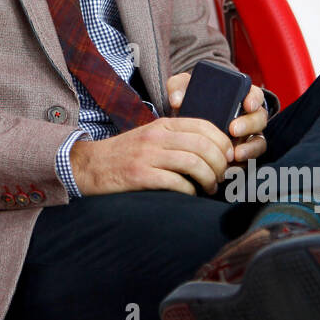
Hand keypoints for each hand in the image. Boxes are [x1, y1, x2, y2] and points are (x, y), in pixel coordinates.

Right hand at [69, 114, 234, 196]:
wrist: (89, 166)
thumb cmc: (124, 155)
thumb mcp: (150, 138)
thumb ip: (176, 139)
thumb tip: (213, 152)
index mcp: (161, 125)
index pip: (203, 125)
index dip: (223, 142)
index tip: (229, 157)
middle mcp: (156, 137)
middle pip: (203, 145)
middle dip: (220, 164)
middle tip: (222, 177)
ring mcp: (147, 156)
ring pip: (194, 163)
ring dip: (209, 179)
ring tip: (209, 188)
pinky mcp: (140, 176)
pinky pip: (176, 182)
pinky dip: (190, 191)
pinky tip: (190, 195)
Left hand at [167, 71, 269, 163]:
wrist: (183, 129)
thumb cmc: (188, 103)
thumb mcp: (182, 90)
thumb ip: (178, 87)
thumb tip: (177, 100)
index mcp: (238, 97)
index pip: (254, 94)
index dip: (254, 99)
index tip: (247, 104)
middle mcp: (247, 117)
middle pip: (259, 119)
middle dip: (249, 124)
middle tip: (233, 129)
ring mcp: (247, 137)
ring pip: (258, 142)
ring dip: (250, 148)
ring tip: (235, 154)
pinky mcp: (241, 154)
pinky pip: (249, 161)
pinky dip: (242, 164)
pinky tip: (230, 167)